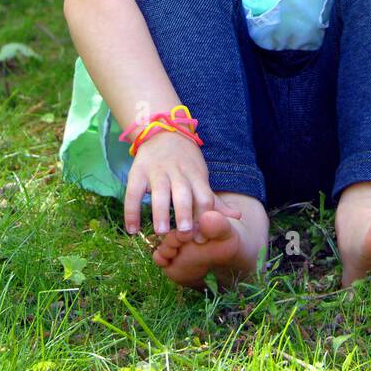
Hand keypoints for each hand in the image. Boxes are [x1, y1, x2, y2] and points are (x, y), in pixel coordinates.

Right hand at [123, 130, 243, 236]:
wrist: (162, 131)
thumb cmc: (186, 161)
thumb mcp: (201, 176)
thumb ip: (214, 200)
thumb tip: (238, 216)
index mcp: (196, 175)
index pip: (204, 197)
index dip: (203, 217)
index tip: (201, 238)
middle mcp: (177, 172)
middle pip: (183, 193)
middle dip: (185, 212)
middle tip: (184, 233)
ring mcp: (157, 171)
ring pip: (159, 192)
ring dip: (161, 212)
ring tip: (161, 232)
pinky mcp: (138, 171)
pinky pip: (133, 193)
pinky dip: (131, 211)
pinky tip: (132, 230)